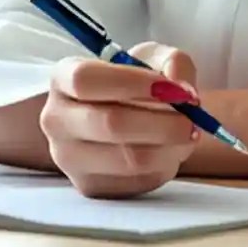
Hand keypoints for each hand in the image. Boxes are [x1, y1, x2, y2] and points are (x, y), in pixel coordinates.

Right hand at [39, 43, 200, 198]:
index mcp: (62, 77)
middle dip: (163, 122)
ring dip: (170, 147)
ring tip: (187, 134)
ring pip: (129, 158)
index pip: (86, 80)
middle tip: (192, 118)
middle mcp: (56, 119)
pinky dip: (164, 166)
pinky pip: (136, 181)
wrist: (120, 121)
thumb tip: (180, 85)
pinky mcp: (89, 186)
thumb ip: (172, 61)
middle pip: (110, 124)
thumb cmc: (133, 86)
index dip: (133, 83)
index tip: (172, 88)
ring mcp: (68, 157)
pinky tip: (168, 151)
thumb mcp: (152, 60)